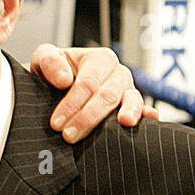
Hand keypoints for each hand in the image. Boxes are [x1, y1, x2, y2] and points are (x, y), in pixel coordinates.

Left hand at [28, 44, 154, 142]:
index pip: (88, 82)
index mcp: (99, 59)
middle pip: (107, 95)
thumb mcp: (44, 59)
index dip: (72, 103)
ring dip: (124, 114)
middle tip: (69, 135)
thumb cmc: (54, 73)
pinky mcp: (133, 107)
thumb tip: (64, 79)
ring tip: (122, 124)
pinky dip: (147, 115)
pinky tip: (149, 119)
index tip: (56, 123)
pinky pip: (144, 109)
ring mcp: (128, 91)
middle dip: (88, 117)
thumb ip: (49, 62)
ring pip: (130, 100)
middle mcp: (117, 73)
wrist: (57, 87)